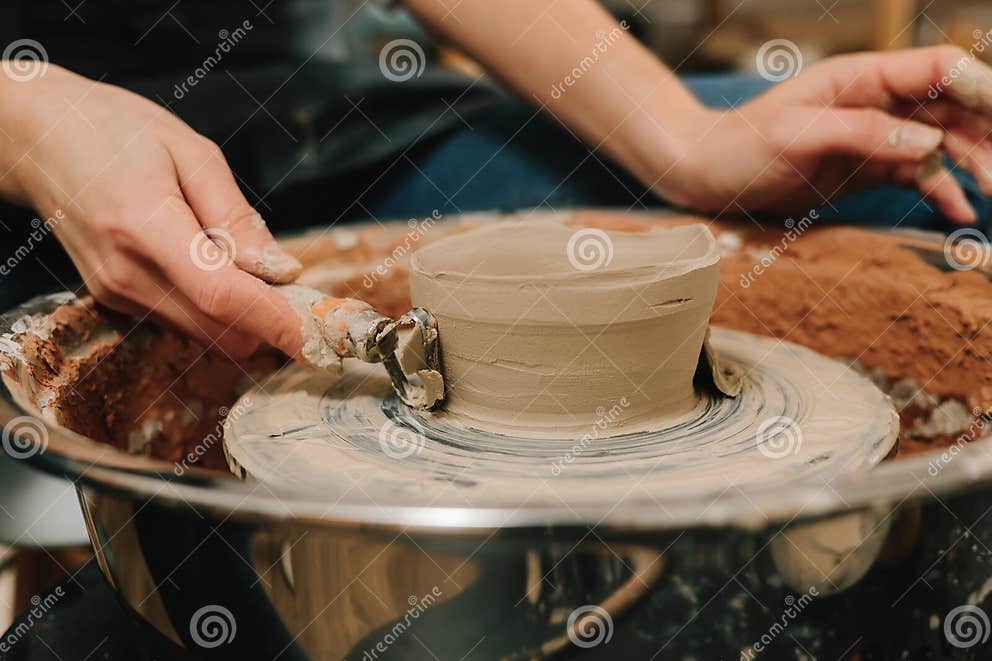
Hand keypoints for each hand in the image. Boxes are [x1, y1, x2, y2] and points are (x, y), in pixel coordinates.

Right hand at [0, 64, 306, 358]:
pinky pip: (186, 321)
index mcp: (144, 224)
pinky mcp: (117, 300)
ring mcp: (116, 293)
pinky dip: (217, 310)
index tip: (320, 338)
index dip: (276, 321)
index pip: (221, 294)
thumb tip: (281, 270)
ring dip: (246, 317)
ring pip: (206, 334)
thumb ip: (237, 217)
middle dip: (271, 321)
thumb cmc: (118, 131)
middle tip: (304, 294)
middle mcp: (126, 272)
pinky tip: (220, 269)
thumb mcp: (191, 152)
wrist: (40, 138)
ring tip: (258, 271)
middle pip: (220, 328)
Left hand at [660, 46, 991, 223]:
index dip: (979, 87)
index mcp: (861, 76)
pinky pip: (915, 175)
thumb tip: (928, 144)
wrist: (705, 175)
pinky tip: (958, 211)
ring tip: (988, 193)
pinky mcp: (865, 169)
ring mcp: (873, 137)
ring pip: (940, 144)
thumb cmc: (740, 146)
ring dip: (969, 164)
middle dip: (984, 134)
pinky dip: (940, 190)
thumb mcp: (796, 137)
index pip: (938, 69)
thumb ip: (862, 134)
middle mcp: (875, 101)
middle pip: (951, 108)